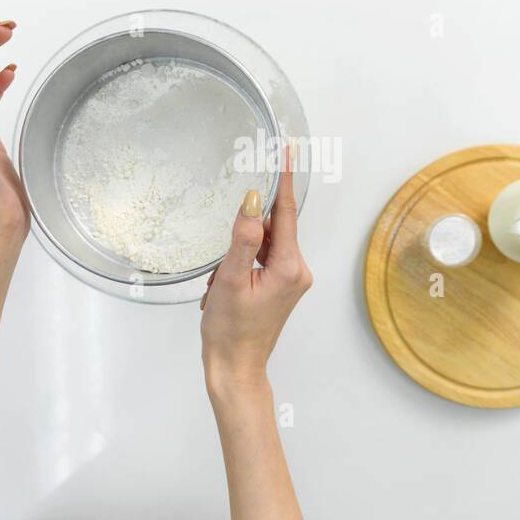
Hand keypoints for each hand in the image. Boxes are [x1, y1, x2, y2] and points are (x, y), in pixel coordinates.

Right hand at [200, 149, 311, 394]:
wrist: (234, 368)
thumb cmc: (230, 331)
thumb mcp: (230, 279)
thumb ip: (243, 237)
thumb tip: (253, 201)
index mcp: (289, 266)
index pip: (286, 212)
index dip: (284, 179)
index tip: (288, 150)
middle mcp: (298, 271)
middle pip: (270, 230)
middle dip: (241, 242)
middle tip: (222, 274)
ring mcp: (291, 280)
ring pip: (261, 246)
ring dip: (236, 260)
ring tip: (222, 290)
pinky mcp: (283, 286)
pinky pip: (260, 260)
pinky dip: (240, 268)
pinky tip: (227, 291)